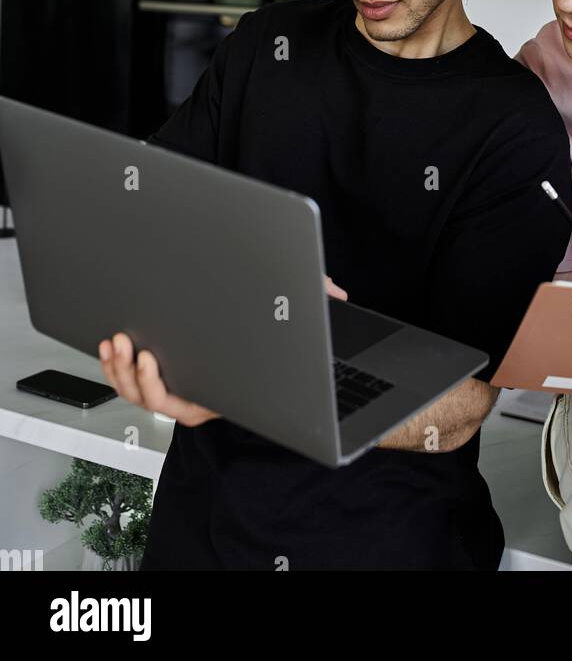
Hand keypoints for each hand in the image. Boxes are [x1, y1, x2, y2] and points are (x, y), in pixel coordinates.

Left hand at [100, 275, 347, 424]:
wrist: (258, 344)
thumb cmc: (271, 343)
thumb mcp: (291, 327)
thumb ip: (313, 304)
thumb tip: (335, 292)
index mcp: (220, 397)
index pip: (184, 405)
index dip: (159, 385)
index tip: (151, 359)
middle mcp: (193, 397)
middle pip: (150, 399)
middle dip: (132, 374)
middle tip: (130, 344)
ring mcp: (173, 387)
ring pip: (134, 390)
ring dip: (118, 368)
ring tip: (116, 341)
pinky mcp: (158, 372)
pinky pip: (128, 378)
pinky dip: (115, 363)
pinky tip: (110, 342)